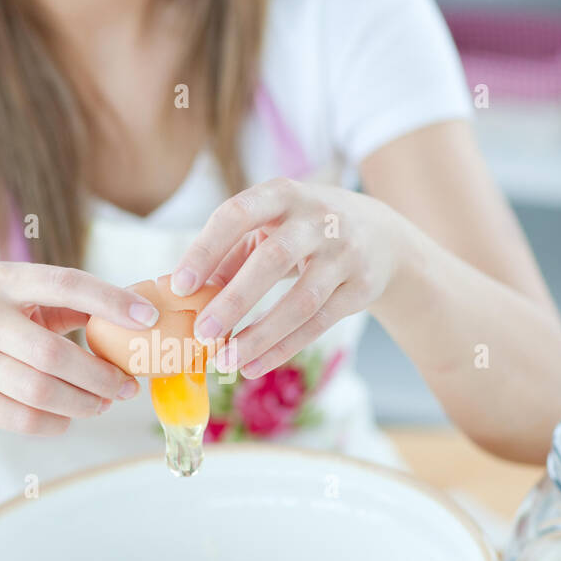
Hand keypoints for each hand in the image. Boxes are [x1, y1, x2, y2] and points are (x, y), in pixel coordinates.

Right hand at [0, 260, 158, 433]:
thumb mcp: (7, 297)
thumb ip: (62, 303)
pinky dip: (54, 424)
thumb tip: (128, 312)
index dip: (111, 301)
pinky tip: (66, 420)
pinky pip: (21, 418)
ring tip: (103, 405)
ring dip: (83, 403)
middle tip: (127, 388)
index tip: (148, 318)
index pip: (65, 283)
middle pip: (55, 353)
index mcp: (2, 280)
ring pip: (41, 391)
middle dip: (101, 376)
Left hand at [168, 179, 406, 377]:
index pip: (238, 213)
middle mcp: (318, 219)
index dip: (206, 249)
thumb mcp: (269, 226)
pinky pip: (318, 324)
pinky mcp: (361, 287)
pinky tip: (253, 366)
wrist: (381, 236)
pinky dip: (283, 348)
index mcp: (282, 194)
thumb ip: (229, 255)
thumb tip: (182, 293)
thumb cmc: (303, 231)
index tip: (179, 286)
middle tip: (202, 333)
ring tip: (225, 361)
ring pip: (301, 300)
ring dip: (260, 335)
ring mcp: (345, 253)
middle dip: (235, 300)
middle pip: (274, 259)